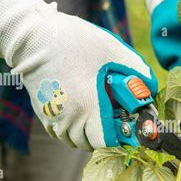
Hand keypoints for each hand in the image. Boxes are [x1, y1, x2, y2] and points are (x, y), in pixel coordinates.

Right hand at [0, 0, 156, 149]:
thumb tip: (149, 88)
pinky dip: (73, 128)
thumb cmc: (74, 42)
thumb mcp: (112, 50)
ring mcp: (52, 117)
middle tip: (115, 116)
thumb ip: (136, 70)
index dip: (120, 137)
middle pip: (90, 143)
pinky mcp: (42, 112)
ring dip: (89, 133)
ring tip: (98, 112)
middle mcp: (67, 119)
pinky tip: (81, 109)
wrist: (31, 37)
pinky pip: (60, 131)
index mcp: (87, 108)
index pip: (106, 141)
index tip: (127, 124)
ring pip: (74, 140)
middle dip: (106, 135)